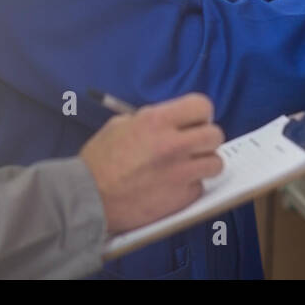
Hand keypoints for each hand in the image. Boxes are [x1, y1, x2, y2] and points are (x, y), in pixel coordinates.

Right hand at [79, 93, 224, 234]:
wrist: (89, 197)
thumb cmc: (100, 160)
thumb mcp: (120, 124)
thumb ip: (150, 120)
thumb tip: (171, 121)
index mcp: (157, 121)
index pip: (202, 106)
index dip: (200, 114)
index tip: (194, 122)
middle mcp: (174, 145)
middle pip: (215, 135)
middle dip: (205, 139)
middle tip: (192, 146)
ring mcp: (180, 173)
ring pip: (216, 163)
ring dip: (204, 164)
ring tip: (187, 167)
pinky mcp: (181, 198)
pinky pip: (200, 188)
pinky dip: (190, 187)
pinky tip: (172, 187)